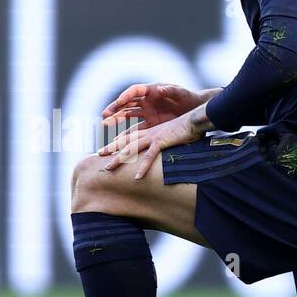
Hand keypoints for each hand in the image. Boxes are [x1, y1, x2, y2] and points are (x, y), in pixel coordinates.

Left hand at [97, 104, 213, 179]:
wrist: (197, 119)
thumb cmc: (189, 128)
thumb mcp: (174, 137)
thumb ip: (168, 144)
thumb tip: (166, 153)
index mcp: (151, 131)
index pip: (131, 137)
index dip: (119, 142)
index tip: (109, 148)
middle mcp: (149, 133)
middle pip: (126, 142)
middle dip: (111, 149)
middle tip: (98, 155)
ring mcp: (154, 137)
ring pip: (132, 149)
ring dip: (119, 159)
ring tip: (108, 169)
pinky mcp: (162, 141)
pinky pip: (150, 157)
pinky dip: (143, 167)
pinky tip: (136, 177)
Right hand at [100, 83, 214, 134]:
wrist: (196, 109)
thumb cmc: (189, 98)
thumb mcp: (181, 93)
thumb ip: (172, 90)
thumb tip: (161, 88)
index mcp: (151, 90)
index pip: (134, 91)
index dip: (125, 96)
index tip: (119, 102)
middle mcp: (146, 101)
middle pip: (127, 103)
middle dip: (116, 108)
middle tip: (105, 114)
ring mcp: (147, 113)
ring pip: (128, 115)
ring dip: (117, 119)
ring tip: (106, 123)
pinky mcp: (151, 124)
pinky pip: (136, 129)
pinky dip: (127, 133)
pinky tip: (118, 139)